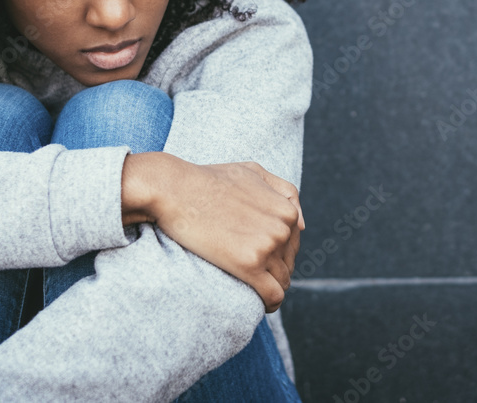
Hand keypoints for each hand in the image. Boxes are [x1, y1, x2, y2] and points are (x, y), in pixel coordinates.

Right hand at [124, 153, 303, 312]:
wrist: (174, 189)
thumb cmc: (208, 179)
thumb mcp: (253, 172)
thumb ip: (284, 191)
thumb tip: (302, 226)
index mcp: (286, 210)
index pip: (294, 243)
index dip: (279, 253)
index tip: (262, 258)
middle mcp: (282, 228)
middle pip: (288, 264)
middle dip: (275, 271)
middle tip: (253, 273)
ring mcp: (267, 246)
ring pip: (282, 282)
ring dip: (271, 288)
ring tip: (254, 290)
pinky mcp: (248, 265)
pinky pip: (273, 295)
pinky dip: (270, 304)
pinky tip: (261, 305)